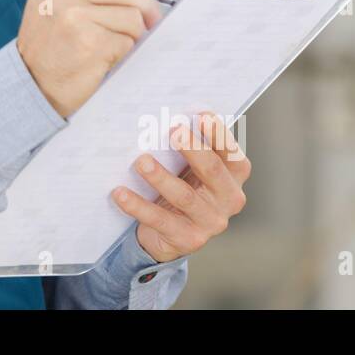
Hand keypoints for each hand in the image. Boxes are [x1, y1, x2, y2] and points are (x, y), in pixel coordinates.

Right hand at [16, 0, 170, 118]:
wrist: (33, 82)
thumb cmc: (55, 36)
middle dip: (148, 5)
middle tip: (150, 21)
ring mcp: (70, 14)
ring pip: (132, 13)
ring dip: (134, 32)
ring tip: (116, 41)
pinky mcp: (86, 42)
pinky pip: (128, 39)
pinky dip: (125, 51)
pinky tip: (106, 57)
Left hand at [113, 110, 250, 262]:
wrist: (169, 234)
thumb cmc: (182, 186)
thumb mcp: (191, 168)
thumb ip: (189, 148)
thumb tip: (165, 119)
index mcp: (234, 176)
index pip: (232, 153)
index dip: (218, 134)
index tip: (202, 115)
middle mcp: (229, 200)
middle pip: (212, 171)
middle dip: (193, 149)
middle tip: (172, 130)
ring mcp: (210, 222)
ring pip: (184, 196)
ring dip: (161, 177)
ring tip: (141, 161)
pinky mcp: (188, 239)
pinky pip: (159, 220)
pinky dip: (138, 205)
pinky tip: (120, 193)